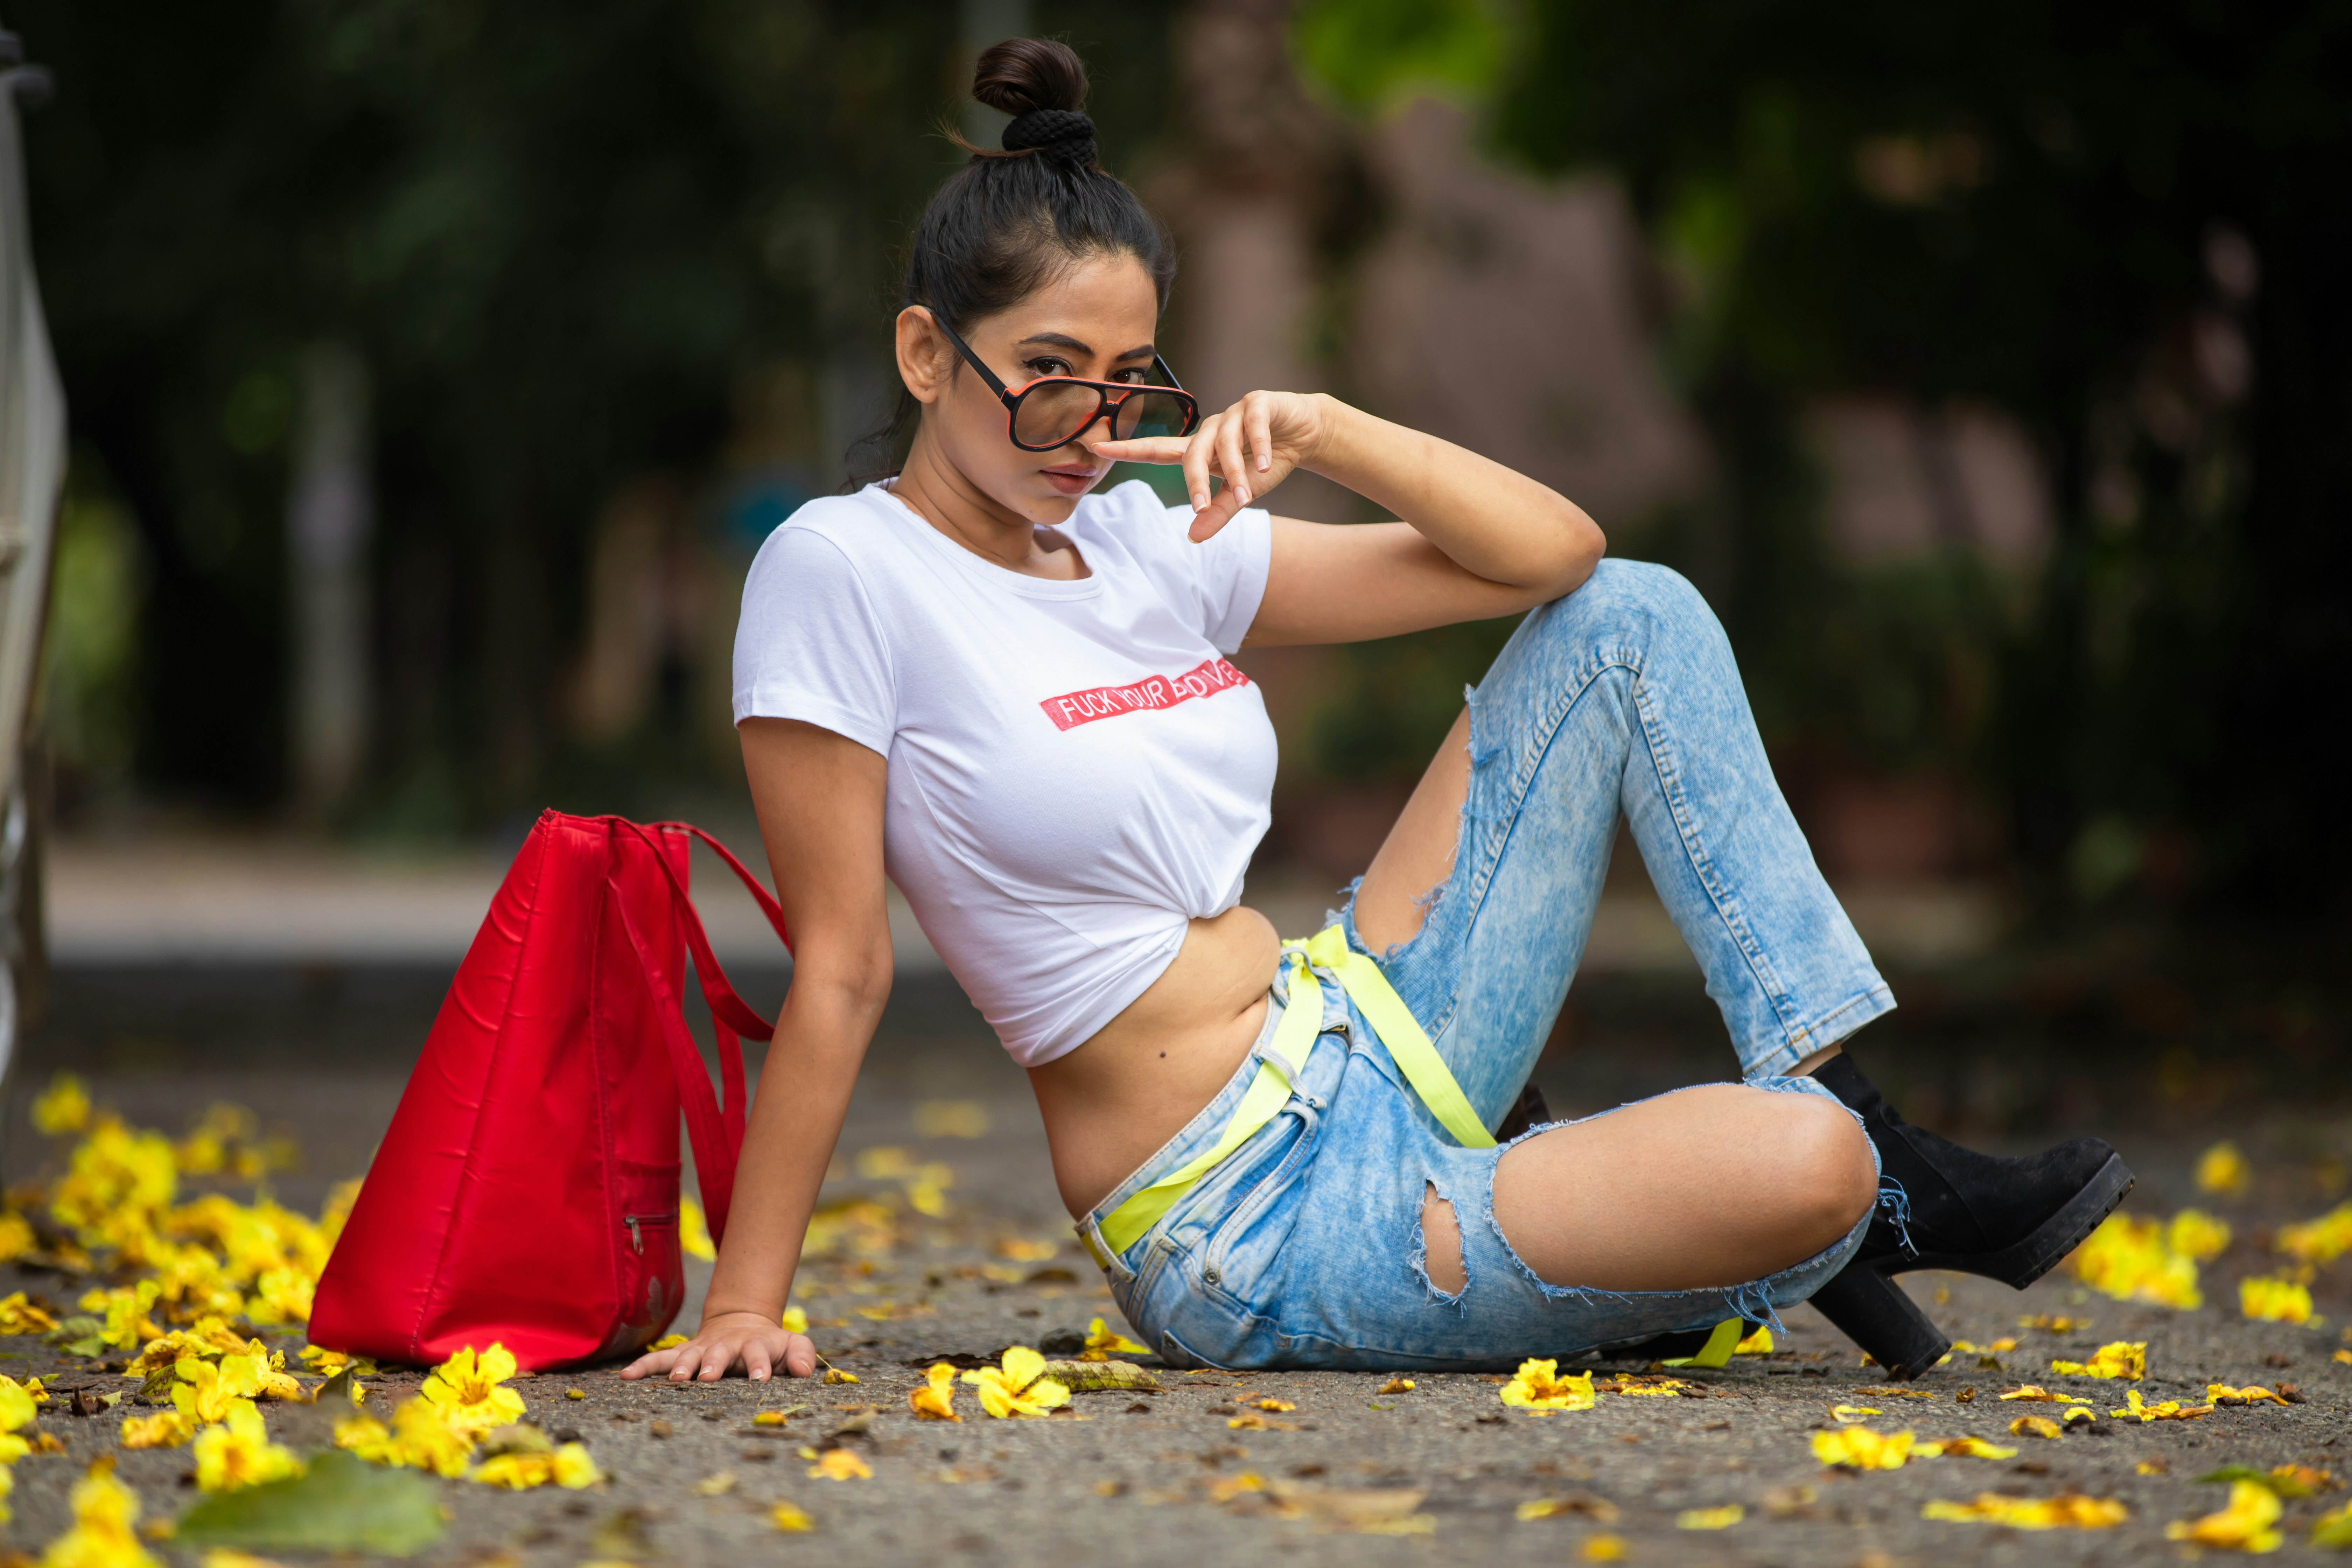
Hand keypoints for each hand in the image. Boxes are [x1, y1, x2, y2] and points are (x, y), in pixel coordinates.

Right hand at [618, 1309, 814, 1381]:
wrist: (743, 1325)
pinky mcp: (683, 1355)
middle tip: (708, 1378)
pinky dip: (644, 1366)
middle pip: (720, 1353)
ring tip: (674, 1379)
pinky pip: (660, 1359)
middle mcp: (726, 1346)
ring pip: (688, 1356)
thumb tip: (804, 1372)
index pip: (760, 1352)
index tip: (760, 1379)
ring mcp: (702, 1350)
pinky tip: (626, 1376)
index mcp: (755, 1345)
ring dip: (680, 1366)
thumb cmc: (771, 1345)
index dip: (760, 1365)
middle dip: (714, 1364)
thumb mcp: (793, 1345)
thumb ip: (801, 1355)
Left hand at [1089, 389, 1329, 540]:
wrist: (1304, 432)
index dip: (1127, 449)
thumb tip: (1193, 538)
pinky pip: (1252, 424)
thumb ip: (1218, 511)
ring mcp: (1233, 413)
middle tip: (1200, 506)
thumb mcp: (1242, 492)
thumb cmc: (1266, 462)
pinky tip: (1264, 466)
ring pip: (1223, 442)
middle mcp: (1210, 428)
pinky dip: (1258, 447)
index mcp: (1200, 449)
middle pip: (1190, 453)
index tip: (1096, 447)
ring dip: (1235, 472)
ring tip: (1247, 494)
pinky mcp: (1259, 403)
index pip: (1157, 450)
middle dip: (1194, 481)